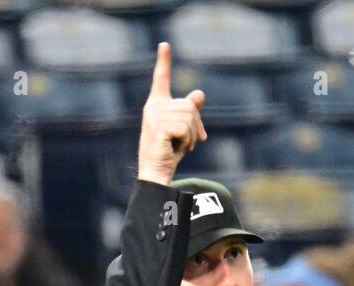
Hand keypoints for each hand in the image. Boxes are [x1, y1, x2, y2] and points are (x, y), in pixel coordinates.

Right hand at [137, 42, 206, 185]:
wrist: (156, 173)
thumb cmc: (168, 151)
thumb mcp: (183, 129)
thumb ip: (190, 111)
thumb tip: (199, 94)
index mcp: (157, 104)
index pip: (161, 79)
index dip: (163, 61)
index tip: (164, 44)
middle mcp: (153, 107)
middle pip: (190, 105)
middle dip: (196, 125)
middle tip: (189, 142)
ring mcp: (155, 117)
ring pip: (190, 117)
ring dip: (191, 135)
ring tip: (180, 146)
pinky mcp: (159, 128)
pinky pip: (186, 128)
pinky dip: (187, 141)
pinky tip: (175, 148)